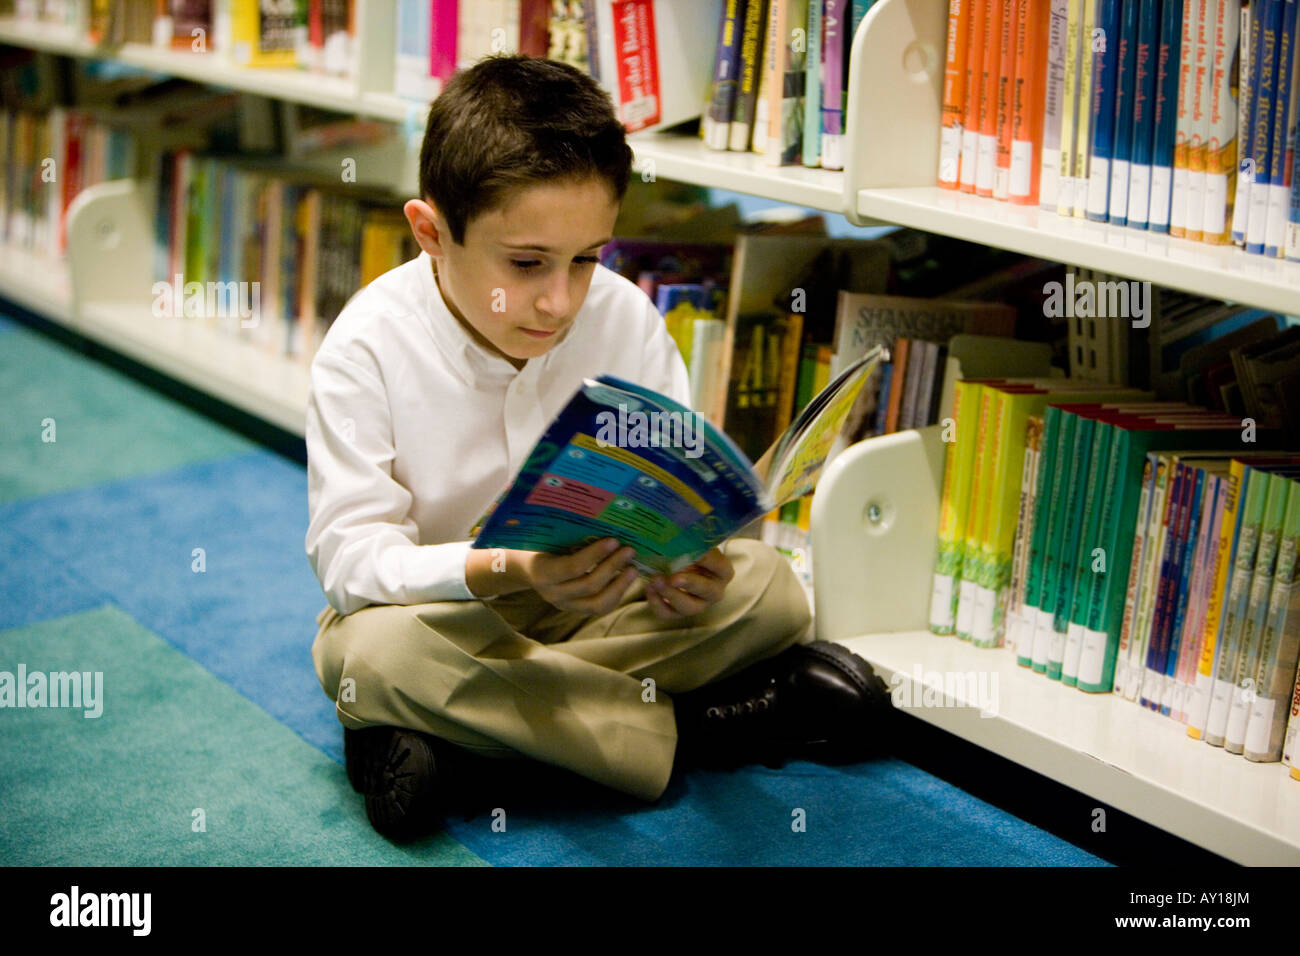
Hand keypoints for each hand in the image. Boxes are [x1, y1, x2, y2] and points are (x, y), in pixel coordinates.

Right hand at [522, 537, 638, 614]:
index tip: (613, 540)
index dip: (595, 554)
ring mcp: (565, 605)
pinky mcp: (577, 611)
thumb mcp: (547, 538)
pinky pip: (601, 608)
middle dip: (612, 567)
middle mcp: (552, 593)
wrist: (528, 567)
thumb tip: (601, 518)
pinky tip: (626, 579)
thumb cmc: (541, 545)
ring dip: (619, 585)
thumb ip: (568, 534)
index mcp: (542, 572)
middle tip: (629, 550)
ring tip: (633, 568)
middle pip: (589, 585)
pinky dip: (617, 594)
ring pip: (598, 604)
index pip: (572, 567)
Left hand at [644, 547, 733, 621]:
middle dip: (690, 584)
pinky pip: (668, 613)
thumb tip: (681, 533)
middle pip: (707, 591)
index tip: (693, 553)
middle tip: (674, 577)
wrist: (678, 564)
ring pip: (688, 607)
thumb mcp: (695, 542)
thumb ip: (693, 540)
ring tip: (656, 580)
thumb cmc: (691, 550)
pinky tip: (649, 588)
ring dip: (671, 594)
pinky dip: (657, 603)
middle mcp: (714, 591)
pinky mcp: (678, 612)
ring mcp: (697, 604)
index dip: (707, 560)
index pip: (720, 567)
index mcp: (722, 572)